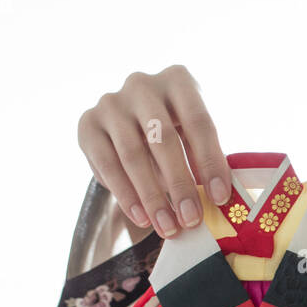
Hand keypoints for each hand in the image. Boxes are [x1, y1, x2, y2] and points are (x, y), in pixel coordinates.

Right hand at [77, 64, 231, 239]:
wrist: (131, 125)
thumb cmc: (177, 134)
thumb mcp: (195, 139)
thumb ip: (204, 161)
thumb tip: (218, 202)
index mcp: (178, 80)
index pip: (198, 121)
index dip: (210, 161)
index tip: (219, 198)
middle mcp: (141, 84)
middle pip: (162, 137)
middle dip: (180, 184)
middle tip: (191, 219)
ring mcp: (111, 102)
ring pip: (132, 153)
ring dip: (151, 196)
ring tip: (168, 227)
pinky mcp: (88, 123)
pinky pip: (106, 163)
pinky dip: (125, 195)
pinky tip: (142, 218)